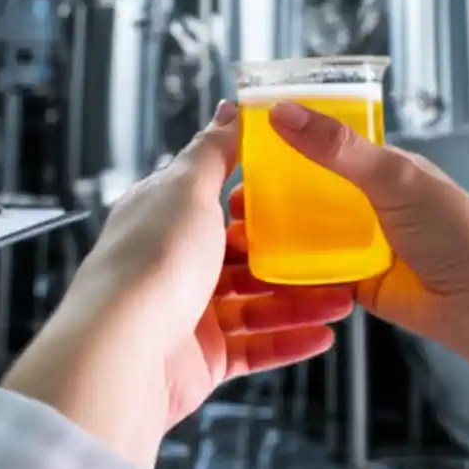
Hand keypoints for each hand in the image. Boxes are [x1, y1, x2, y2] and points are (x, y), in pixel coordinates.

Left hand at [3, 101, 352, 468]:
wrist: (124, 350)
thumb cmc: (151, 261)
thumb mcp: (188, 187)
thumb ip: (214, 150)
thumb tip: (230, 109)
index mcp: (165, 217)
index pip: (215, 200)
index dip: (258, 198)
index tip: (304, 192)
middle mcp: (174, 263)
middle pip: (244, 258)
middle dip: (292, 258)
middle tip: (336, 252)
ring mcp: (188, 313)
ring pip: (258, 305)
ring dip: (302, 301)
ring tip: (343, 298)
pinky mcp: (201, 359)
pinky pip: (256, 348)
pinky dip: (291, 341)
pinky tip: (323, 333)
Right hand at [264, 102, 468, 434]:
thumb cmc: (457, 231)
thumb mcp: (394, 178)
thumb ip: (338, 148)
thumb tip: (284, 112)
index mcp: (380, 165)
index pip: (323, 140)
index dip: (285, 137)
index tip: (243, 137)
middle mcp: (368, 201)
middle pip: (306, 189)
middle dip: (270, 189)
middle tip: (230, 191)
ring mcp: (362, 243)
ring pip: (305, 232)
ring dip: (275, 231)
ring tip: (236, 230)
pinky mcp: (357, 282)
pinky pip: (314, 274)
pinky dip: (292, 272)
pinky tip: (261, 269)